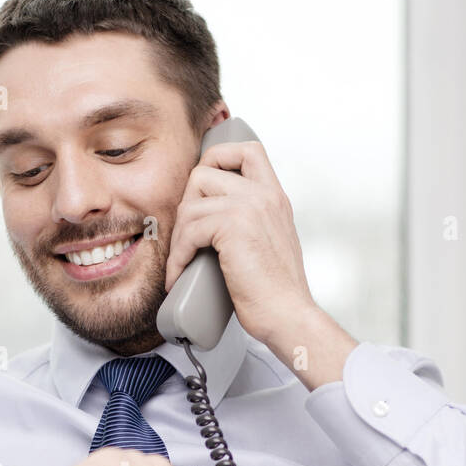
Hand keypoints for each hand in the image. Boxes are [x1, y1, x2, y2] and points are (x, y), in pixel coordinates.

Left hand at [163, 135, 314, 345]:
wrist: (288, 315)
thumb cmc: (276, 292)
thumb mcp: (269, 243)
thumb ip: (252, 222)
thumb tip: (213, 222)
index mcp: (274, 196)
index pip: (246, 150)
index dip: (216, 159)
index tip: (201, 192)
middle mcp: (264, 195)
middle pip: (204, 172)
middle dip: (185, 206)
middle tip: (186, 237)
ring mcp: (250, 207)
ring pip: (190, 204)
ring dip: (178, 238)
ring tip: (180, 263)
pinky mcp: (233, 227)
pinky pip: (189, 231)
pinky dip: (178, 256)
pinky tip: (179, 274)